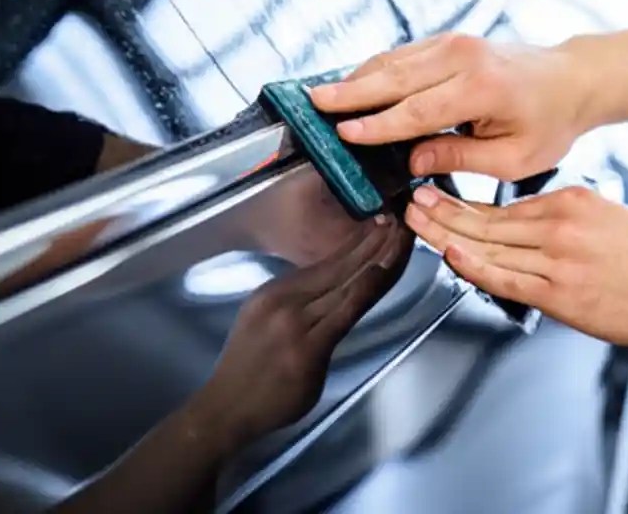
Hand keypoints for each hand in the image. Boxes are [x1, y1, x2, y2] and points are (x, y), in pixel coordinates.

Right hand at [184, 218, 410, 451]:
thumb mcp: (265, 321)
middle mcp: (285, 300)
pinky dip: (365, 288)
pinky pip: (343, 313)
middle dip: (375, 241)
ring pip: (347, 283)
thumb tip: (333, 290)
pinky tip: (383, 269)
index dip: (359, 242)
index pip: (328, 261)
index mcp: (276, 291)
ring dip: (379, 257)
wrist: (224, 408)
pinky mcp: (307, 348)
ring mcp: (296, 323)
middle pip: (340, 265)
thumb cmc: (248, 370)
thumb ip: (298, 305)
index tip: (384, 224)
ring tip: (403, 236)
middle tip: (402, 219)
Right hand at [308, 34, 597, 180]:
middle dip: (350, 92)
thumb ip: (458, 158)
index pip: (415, 110)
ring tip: (321, 94)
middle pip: (394, 76)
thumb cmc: (549, 122)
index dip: (376, 125)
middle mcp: (464, 57)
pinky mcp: (450, 41)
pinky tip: (353, 82)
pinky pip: (404, 54)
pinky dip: (375, 68)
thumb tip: (411, 162)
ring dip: (356, 77)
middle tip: (311, 104)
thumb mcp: (512, 158)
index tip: (343, 133)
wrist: (572, 80)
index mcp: (481, 89)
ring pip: (393, 60)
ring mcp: (456, 43)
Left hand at [404, 185, 627, 347]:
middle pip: (487, 218)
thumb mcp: (608, 217)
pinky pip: (507, 277)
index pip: (504, 203)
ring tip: (417, 224)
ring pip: (490, 244)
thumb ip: (564, 220)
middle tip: (412, 202)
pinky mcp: (562, 293)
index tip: (438, 197)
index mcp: (571, 200)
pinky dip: (474, 265)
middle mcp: (561, 224)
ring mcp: (559, 259)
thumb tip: (524, 229)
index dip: (463, 203)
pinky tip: (451, 254)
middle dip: (443, 211)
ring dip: (447, 233)